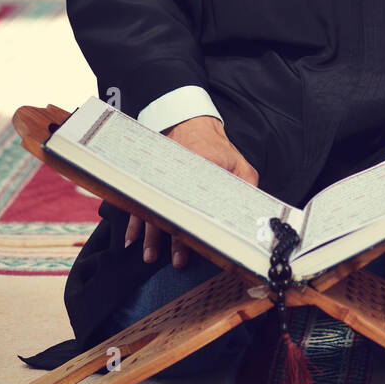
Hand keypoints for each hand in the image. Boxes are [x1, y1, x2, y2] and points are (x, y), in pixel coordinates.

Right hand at [124, 114, 258, 267]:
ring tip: (152, 256)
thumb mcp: (236, 160)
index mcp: (203, 168)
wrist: (189, 123)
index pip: (200, 200)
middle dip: (175, 239)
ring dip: (151, 236)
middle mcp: (178, 175)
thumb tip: (253, 207)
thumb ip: (246, 181)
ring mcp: (162, 179)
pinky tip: (132, 239)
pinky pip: (140, 202)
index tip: (201, 242)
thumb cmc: (214, 145)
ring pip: (154, 209)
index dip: (200, 224)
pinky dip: (134, 222)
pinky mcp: (151, 181)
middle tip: (179, 260)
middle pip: (175, 210)